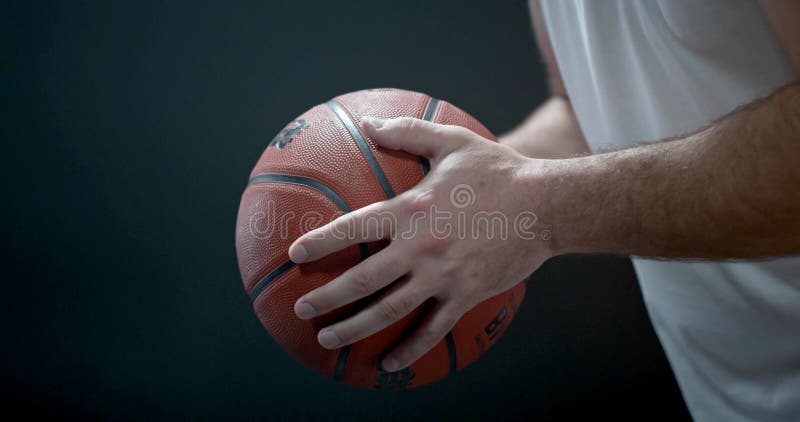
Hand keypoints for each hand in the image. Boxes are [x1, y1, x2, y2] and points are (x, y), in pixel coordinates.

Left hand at [288, 116, 553, 371]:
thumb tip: (367, 123)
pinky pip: (432, 330)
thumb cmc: (498, 171)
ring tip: (327, 339)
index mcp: (412, 210)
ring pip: (390, 311)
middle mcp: (420, 248)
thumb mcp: (452, 143)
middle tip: (301, 308)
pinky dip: (409, 349)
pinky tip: (390, 363)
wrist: (546, 205)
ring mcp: (443, 276)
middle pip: (363, 280)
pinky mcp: (465, 295)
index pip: (354, 228)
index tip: (296, 254)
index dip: (321, 242)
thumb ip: (407, 132)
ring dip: (354, 328)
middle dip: (326, 297)